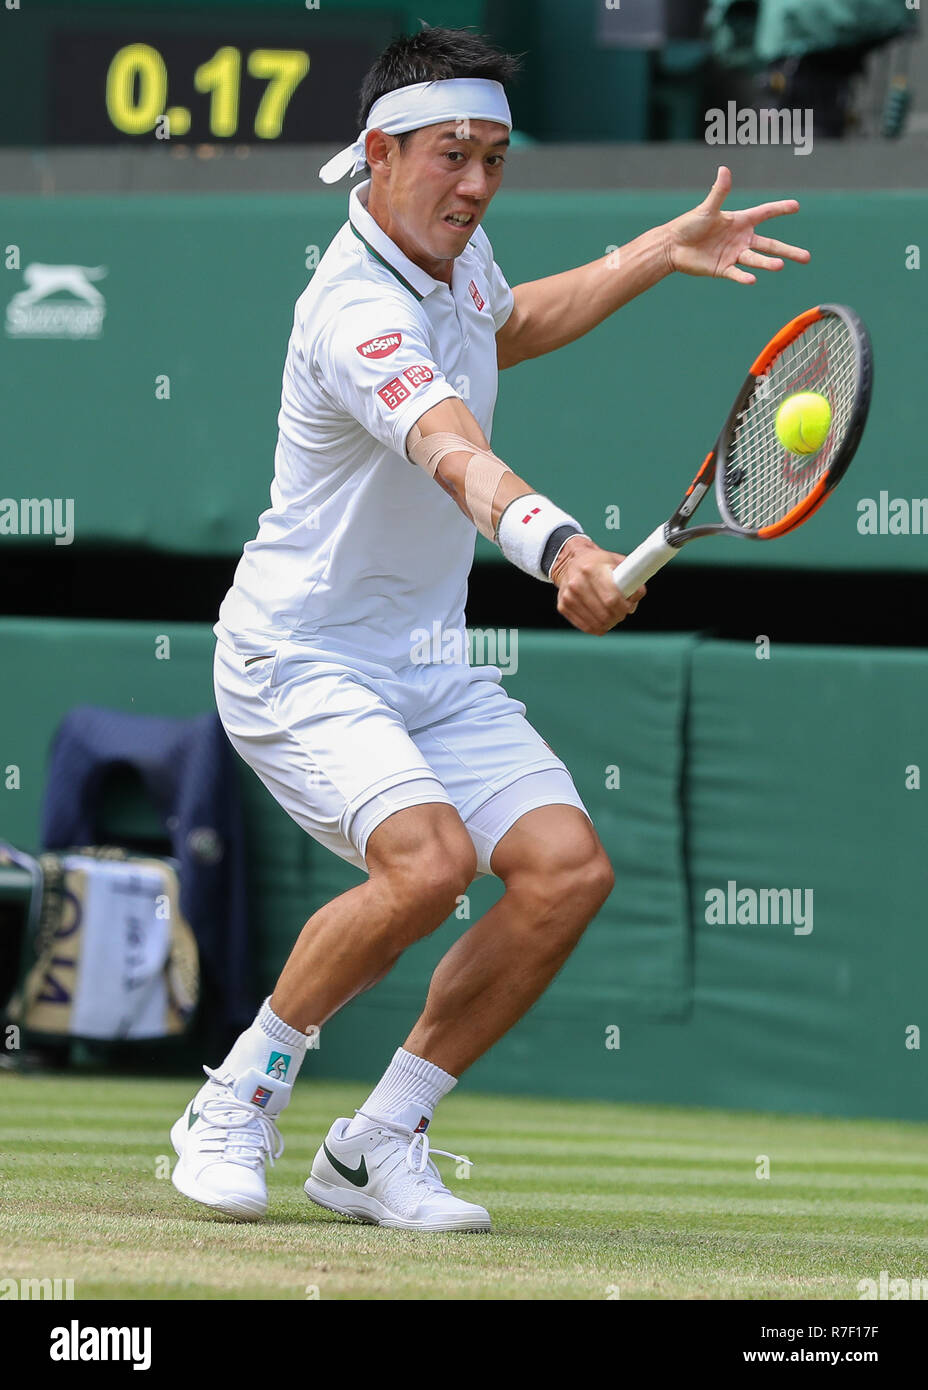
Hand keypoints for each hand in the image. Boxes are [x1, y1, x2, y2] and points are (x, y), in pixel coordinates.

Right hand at [550, 535, 645, 634]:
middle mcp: (577, 584)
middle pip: (604, 614)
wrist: (570, 562)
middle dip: (618, 616)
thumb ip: (630, 577)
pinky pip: (585, 626)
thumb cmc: (598, 562)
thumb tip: (635, 598)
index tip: (629, 607)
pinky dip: (598, 628)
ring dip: (609, 624)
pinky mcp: (563, 607)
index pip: (611, 599)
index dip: (624, 607)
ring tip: (613, 616)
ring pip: (596, 624)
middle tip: (622, 612)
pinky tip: (602, 621)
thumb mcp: (616, 561)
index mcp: (592, 569)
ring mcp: (568, 597)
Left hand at [662, 165, 810, 285]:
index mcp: (740, 221)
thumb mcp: (707, 208)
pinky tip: (752, 280)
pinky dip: (744, 277)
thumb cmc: (689, 224)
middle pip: (770, 245)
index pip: (765, 213)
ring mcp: (734, 255)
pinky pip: (737, 273)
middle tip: (807, 258)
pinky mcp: (724, 269)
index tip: (796, 206)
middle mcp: (741, 239)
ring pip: (756, 260)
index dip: (779, 210)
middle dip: (788, 251)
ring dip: (768, 263)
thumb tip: (724, 169)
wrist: (673, 247)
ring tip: (780, 266)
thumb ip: (719, 192)